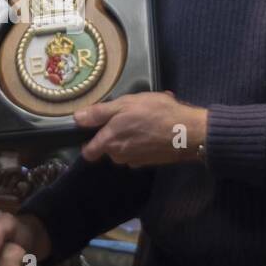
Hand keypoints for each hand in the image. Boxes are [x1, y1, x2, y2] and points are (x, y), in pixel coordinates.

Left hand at [76, 91, 206, 166]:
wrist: (188, 133)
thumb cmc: (156, 114)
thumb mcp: (124, 104)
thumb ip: (98, 113)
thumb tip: (77, 119)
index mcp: (109, 142)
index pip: (88, 152)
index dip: (88, 140)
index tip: (96, 128)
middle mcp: (120, 156)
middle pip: (108, 148)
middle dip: (115, 133)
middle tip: (128, 115)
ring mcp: (136, 161)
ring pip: (125, 148)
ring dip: (131, 135)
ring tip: (145, 118)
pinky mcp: (150, 161)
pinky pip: (139, 150)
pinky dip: (144, 140)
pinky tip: (155, 127)